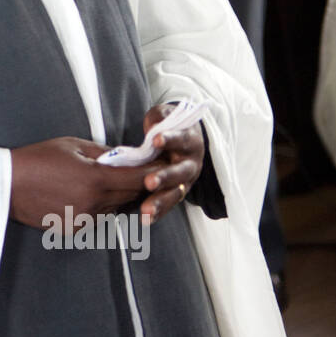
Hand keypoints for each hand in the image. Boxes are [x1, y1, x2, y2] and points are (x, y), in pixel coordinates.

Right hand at [8, 137, 154, 228]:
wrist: (6, 185)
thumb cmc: (36, 159)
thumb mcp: (72, 146)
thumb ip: (104, 153)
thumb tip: (127, 157)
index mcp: (95, 180)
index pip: (139, 179)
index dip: (154, 171)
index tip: (162, 163)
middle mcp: (94, 204)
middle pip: (132, 196)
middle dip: (141, 183)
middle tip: (145, 170)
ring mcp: (84, 220)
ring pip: (117, 208)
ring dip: (121, 195)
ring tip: (114, 180)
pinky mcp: (75, 229)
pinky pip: (99, 217)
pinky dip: (102, 206)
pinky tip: (90, 193)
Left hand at [138, 103, 204, 224]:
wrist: (186, 141)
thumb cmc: (170, 128)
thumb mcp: (165, 116)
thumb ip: (160, 118)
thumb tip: (154, 126)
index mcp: (189, 142)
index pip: (181, 139)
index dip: (170, 139)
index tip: (157, 140)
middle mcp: (190, 163)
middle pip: (179, 172)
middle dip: (165, 177)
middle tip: (149, 182)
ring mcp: (185, 181)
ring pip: (175, 193)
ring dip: (160, 202)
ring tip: (146, 210)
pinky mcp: (177, 194)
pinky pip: (168, 205)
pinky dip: (158, 213)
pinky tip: (145, 220)